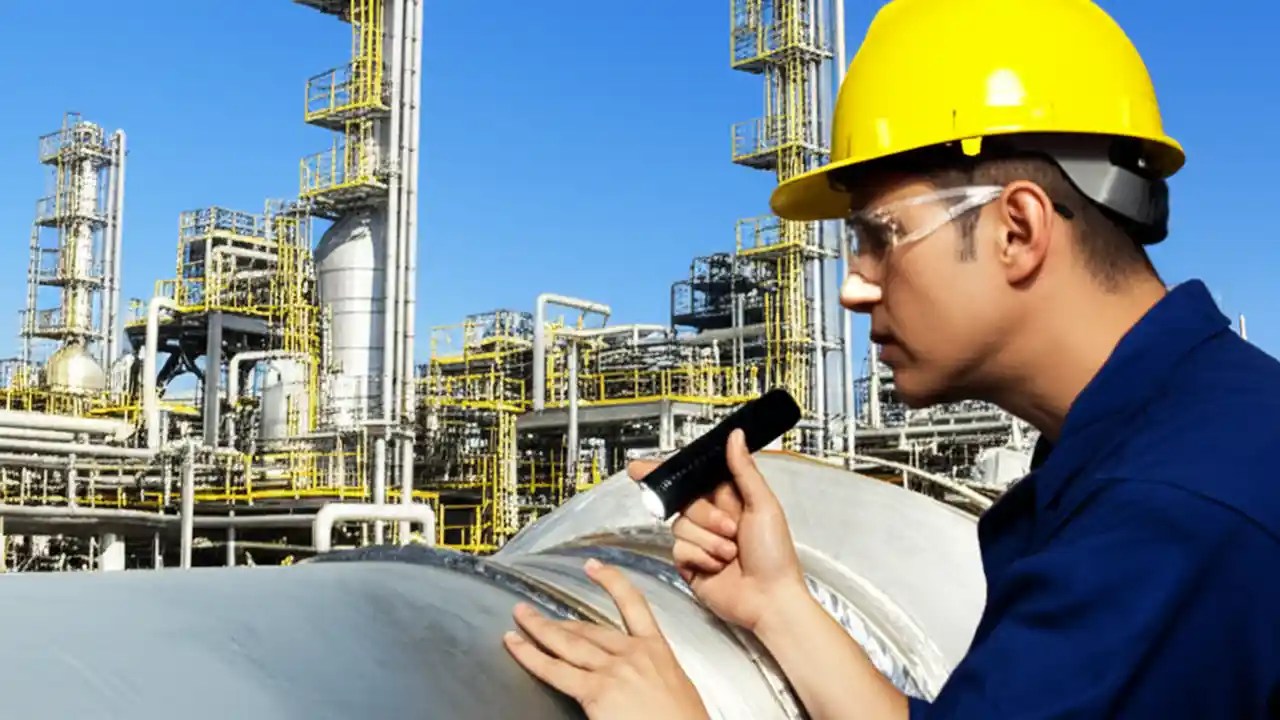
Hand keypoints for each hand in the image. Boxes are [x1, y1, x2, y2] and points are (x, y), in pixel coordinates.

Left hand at [503, 558, 709, 719]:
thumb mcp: (675, 686)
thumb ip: (650, 673)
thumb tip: (633, 678)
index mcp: (658, 651)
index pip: (633, 605)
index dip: (611, 581)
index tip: (594, 566)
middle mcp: (634, 654)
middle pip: (590, 628)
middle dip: (560, 620)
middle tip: (536, 612)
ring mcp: (614, 670)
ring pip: (569, 642)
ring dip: (540, 627)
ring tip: (521, 617)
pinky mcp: (598, 691)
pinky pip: (554, 669)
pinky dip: (530, 654)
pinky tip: (515, 644)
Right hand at [630, 429, 806, 631]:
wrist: (769, 599)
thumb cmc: (776, 556)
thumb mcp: (764, 506)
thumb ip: (744, 470)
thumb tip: (735, 438)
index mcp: (730, 499)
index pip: (693, 478)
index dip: (668, 472)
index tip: (642, 467)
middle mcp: (712, 519)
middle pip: (685, 502)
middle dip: (706, 516)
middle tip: (731, 528)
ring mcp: (700, 542)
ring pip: (680, 526)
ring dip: (708, 540)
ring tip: (730, 553)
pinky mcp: (691, 563)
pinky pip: (678, 550)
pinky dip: (700, 557)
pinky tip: (718, 566)